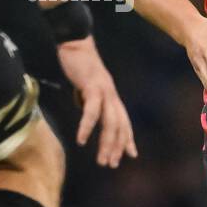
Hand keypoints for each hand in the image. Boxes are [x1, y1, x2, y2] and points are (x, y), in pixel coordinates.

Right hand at [56, 37, 137, 166]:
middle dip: (117, 147)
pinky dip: (88, 126)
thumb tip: (87, 116)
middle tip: (111, 164)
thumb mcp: (86, 88)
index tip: (131, 155)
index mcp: (111, 96)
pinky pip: (92, 111)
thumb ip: (89, 102)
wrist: (75, 42)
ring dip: (107, 143)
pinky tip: (82, 140)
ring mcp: (104, 90)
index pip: (124, 121)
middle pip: (120, 126)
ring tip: (102, 160)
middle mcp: (112, 95)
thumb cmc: (79, 64)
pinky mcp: (92, 86)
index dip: (128, 139)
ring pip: (110, 122)